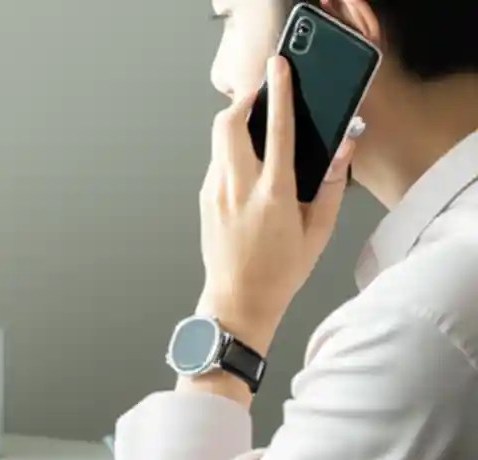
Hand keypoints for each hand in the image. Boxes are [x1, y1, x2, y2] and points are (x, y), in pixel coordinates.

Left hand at [198, 55, 354, 354]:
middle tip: (261, 95)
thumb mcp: (318, 230)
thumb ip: (332, 184)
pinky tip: (249, 165)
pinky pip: (216, 163)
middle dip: (243, 101)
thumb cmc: (279, 271)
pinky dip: (231, 152)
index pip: (277, 130)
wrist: (237, 302)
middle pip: (228, 124)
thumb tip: (344, 146)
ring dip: (236, 126)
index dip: (278, 92)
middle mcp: (237, 189)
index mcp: (272, 194)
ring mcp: (215, 193)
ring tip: (258, 129)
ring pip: (219, 141)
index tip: (279, 69)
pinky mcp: (204, 199)